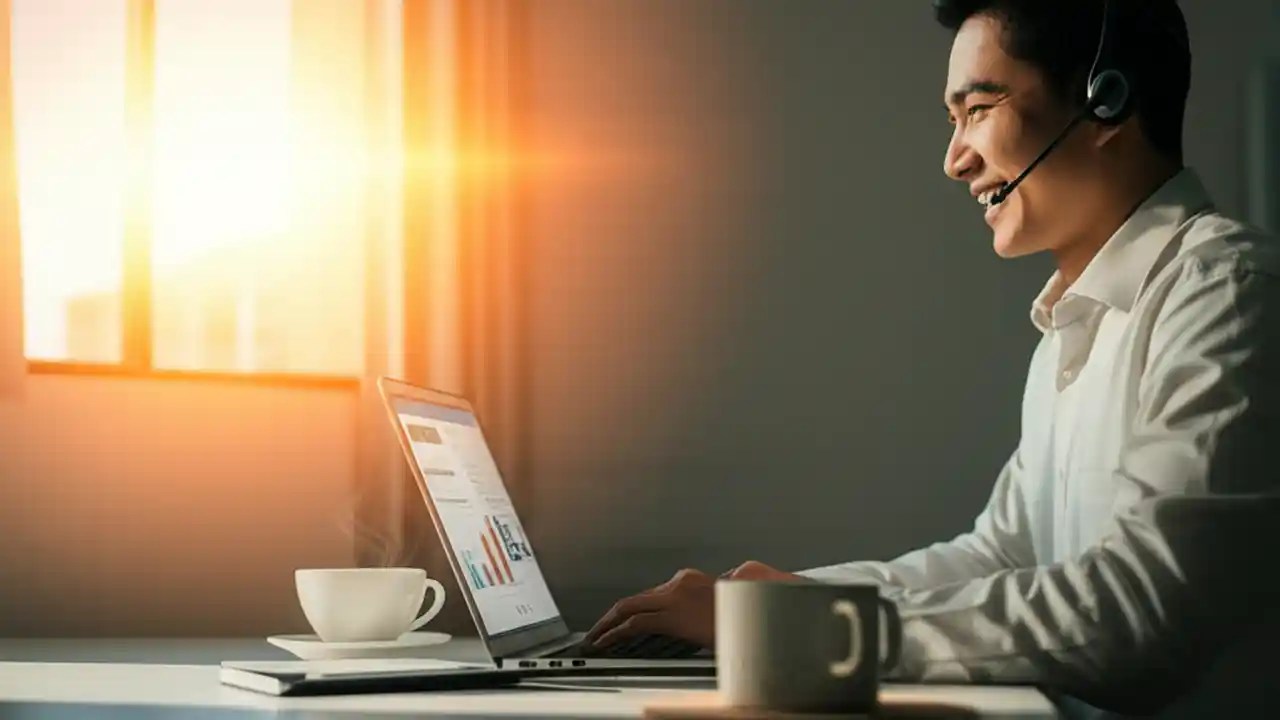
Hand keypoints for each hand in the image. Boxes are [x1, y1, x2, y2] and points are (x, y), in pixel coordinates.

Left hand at [583, 561, 803, 650]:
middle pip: (636, 598)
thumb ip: (704, 609)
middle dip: (612, 614)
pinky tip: (606, 643)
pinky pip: (634, 623)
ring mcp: (674, 596)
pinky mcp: (672, 614)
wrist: (759, 616)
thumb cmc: (746, 616)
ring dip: (607, 624)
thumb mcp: (723, 608)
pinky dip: (615, 633)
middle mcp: (679, 582)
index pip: (652, 594)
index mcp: (691, 579)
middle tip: (597, 629)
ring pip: (628, 606)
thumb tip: (694, 622)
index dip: (633, 609)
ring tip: (595, 639)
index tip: (622, 621)